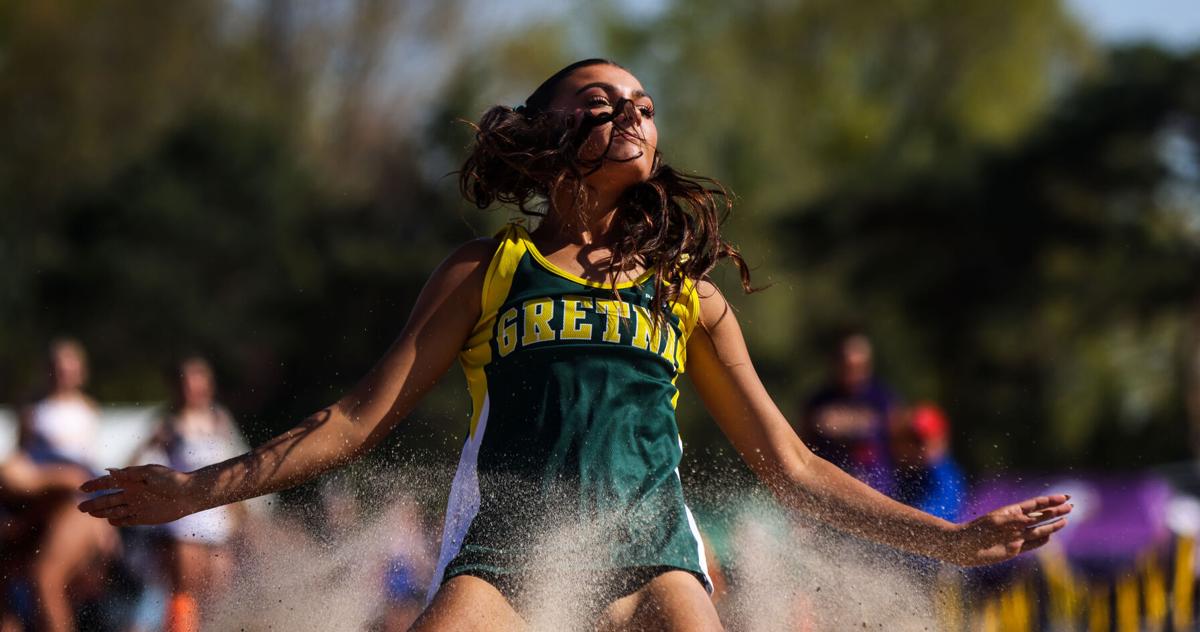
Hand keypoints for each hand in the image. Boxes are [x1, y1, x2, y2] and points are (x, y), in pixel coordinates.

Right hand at [77, 465, 196, 525]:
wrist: (189, 494)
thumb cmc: (171, 479)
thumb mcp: (150, 473)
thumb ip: (129, 474)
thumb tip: (109, 471)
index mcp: (133, 480)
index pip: (109, 482)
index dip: (96, 485)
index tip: (82, 488)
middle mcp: (133, 493)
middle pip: (109, 499)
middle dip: (94, 502)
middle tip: (80, 507)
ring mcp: (138, 506)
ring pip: (115, 510)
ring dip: (103, 512)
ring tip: (90, 512)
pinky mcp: (145, 517)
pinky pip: (128, 520)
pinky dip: (118, 521)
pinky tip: (109, 521)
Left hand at [944, 494, 1071, 565]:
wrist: (963, 546)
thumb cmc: (976, 530)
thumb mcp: (996, 522)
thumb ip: (1014, 520)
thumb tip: (1031, 520)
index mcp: (1011, 512)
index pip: (1035, 504)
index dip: (1050, 501)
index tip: (1064, 497)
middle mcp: (1015, 523)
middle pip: (1040, 516)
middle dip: (1055, 511)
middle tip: (1072, 507)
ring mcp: (1015, 536)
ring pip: (1038, 530)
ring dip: (1052, 525)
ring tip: (1066, 520)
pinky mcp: (1013, 549)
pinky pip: (1031, 544)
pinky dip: (1040, 541)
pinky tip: (1050, 536)